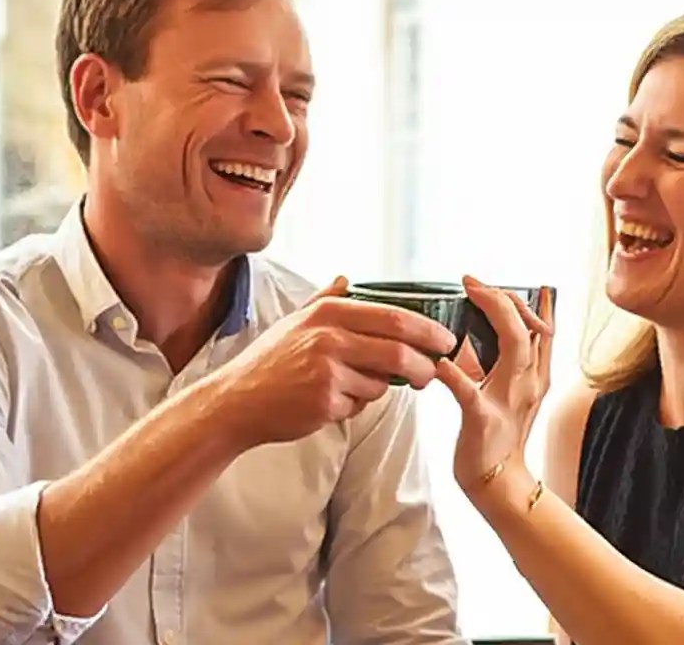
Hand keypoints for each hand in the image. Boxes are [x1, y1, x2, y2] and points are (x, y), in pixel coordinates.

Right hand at [210, 276, 457, 447]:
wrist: (237, 400)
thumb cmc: (270, 361)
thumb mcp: (294, 321)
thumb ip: (325, 300)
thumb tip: (345, 278)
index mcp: (328, 313)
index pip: (393, 316)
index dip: (427, 329)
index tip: (446, 339)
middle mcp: (329, 337)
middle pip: (398, 350)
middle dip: (425, 364)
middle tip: (434, 371)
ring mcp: (328, 370)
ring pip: (381, 383)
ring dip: (381, 388)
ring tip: (356, 386)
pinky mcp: (326, 401)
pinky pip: (360, 405)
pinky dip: (356, 405)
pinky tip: (332, 401)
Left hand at [436, 275, 553, 495]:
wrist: (499, 482)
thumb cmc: (498, 433)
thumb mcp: (509, 390)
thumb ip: (503, 359)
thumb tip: (482, 324)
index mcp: (536, 375)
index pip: (540, 326)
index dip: (523, 299)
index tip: (494, 283)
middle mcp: (529, 383)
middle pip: (529, 330)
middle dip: (504, 299)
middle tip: (474, 282)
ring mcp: (509, 401)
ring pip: (514, 350)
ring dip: (494, 317)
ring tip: (470, 296)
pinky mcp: (484, 420)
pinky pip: (470, 392)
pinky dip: (455, 374)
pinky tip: (440, 361)